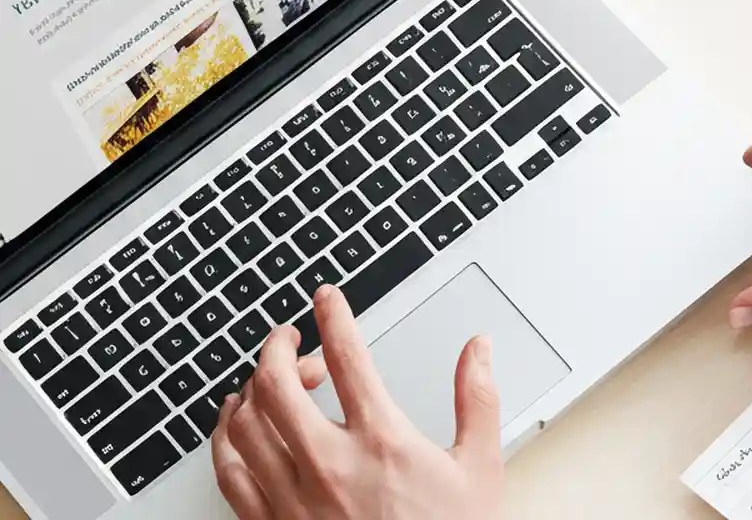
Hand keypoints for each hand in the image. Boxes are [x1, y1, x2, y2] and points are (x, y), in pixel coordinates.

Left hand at [212, 285, 501, 519]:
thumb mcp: (480, 468)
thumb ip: (478, 400)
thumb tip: (478, 349)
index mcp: (383, 441)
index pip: (346, 356)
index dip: (333, 314)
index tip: (327, 298)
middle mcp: (330, 464)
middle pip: (277, 382)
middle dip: (278, 345)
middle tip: (290, 335)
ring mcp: (294, 497)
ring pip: (245, 422)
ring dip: (250, 387)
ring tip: (265, 378)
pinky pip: (229, 472)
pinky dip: (225, 438)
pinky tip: (236, 426)